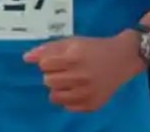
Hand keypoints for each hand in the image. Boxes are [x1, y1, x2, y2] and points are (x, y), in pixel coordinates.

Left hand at [24, 33, 143, 112]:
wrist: (123, 58)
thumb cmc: (94, 48)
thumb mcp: (72, 42)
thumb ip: (48, 49)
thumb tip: (26, 58)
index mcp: (75, 58)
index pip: (45, 65)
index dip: (50, 61)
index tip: (61, 60)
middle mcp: (81, 77)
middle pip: (48, 81)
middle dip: (54, 74)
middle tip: (67, 70)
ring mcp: (87, 93)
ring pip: (54, 97)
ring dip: (59, 88)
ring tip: (71, 80)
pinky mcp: (92, 105)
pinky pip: (67, 107)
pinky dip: (70, 98)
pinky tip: (80, 89)